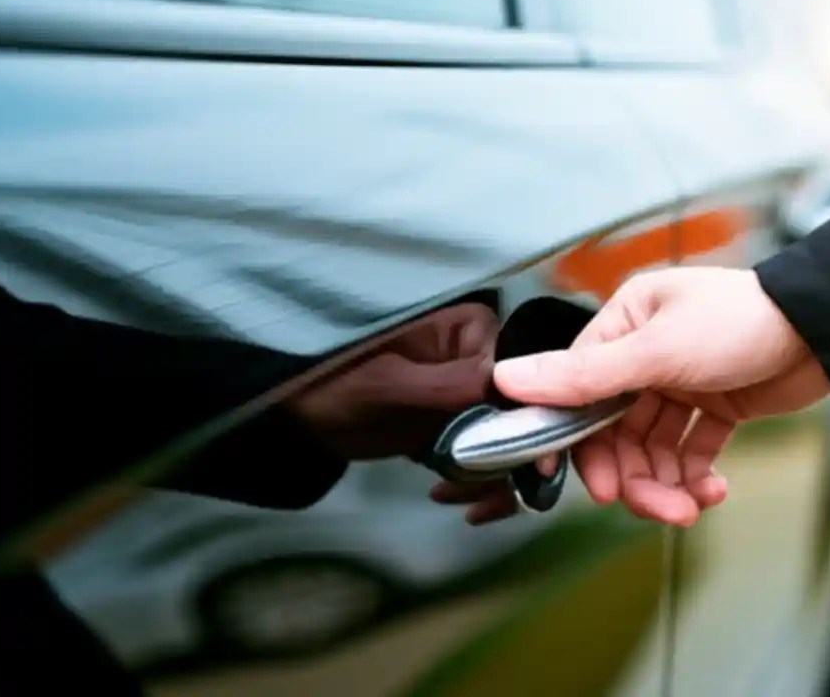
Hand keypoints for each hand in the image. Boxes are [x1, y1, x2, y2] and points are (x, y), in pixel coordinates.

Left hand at [286, 303, 536, 523]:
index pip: (526, 376)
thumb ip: (450, 383)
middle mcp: (483, 360)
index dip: (534, 421)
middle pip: (528, 414)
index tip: (534, 464)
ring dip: (494, 480)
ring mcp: (473, 398)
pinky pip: (489, 460)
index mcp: (472, 331)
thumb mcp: (388, 383)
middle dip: (511, 461)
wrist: (294, 415)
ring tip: (455, 499)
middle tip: (484, 499)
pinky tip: (450, 496)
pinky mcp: (459, 429)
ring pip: (514, 444)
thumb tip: (507, 386)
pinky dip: (480, 485)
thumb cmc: (330, 382)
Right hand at [493, 267, 829, 526]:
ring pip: (654, 447)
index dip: (582, 444)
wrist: (828, 329)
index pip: (580, 394)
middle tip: (657, 508)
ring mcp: (683, 380)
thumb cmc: (742, 321)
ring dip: (667, 484)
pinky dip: (696, 474)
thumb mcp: (656, 351)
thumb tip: (509, 379)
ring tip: (690, 506)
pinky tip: (712, 489)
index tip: (593, 486)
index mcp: (624, 325)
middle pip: (618, 431)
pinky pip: (691, 449)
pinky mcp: (718, 403)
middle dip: (635, 476)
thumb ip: (583, 376)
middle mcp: (646, 352)